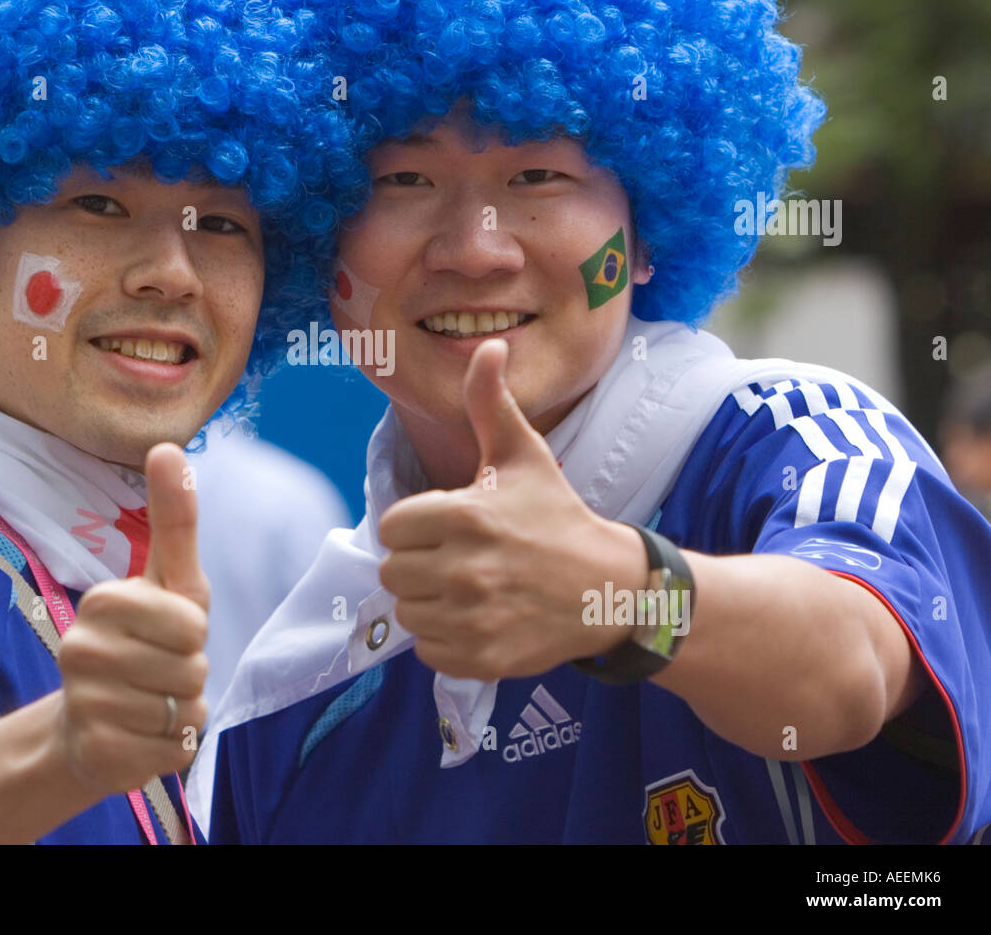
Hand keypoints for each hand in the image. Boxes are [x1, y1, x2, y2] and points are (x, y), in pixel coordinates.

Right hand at [56, 443, 209, 796]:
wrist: (92, 725)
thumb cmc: (145, 641)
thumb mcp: (169, 581)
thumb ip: (173, 518)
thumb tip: (168, 445)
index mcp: (103, 602)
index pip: (191, 623)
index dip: (193, 633)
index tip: (168, 634)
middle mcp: (82, 651)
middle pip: (191, 667)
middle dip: (191, 674)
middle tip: (160, 672)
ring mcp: (85, 705)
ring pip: (182, 709)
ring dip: (182, 710)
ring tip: (150, 702)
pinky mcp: (96, 753)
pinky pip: (172, 750)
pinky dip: (172, 747)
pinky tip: (143, 735)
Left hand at [377, 339, 642, 680]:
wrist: (609, 587)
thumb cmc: (556, 515)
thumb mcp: (523, 455)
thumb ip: (491, 403)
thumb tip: (487, 345)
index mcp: (464, 516)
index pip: (393, 527)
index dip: (415, 526)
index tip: (447, 526)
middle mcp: (464, 569)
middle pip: (393, 572)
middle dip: (418, 564)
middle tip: (456, 559)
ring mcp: (473, 618)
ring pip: (407, 613)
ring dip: (428, 603)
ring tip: (467, 589)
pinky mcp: (482, 657)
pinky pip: (428, 651)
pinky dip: (444, 640)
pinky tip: (476, 620)